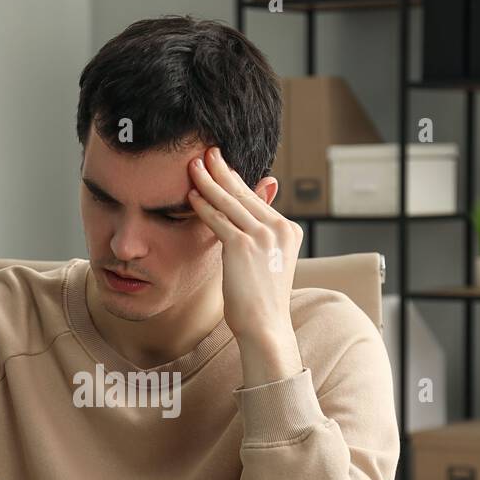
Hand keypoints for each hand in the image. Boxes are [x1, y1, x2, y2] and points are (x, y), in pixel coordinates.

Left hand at [187, 146, 303, 384]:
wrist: (266, 326)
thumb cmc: (262, 301)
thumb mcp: (266, 263)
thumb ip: (259, 237)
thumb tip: (247, 221)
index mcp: (289, 231)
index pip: (257, 199)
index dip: (237, 181)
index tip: (222, 165)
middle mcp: (279, 229)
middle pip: (244, 194)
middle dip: (222, 171)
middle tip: (206, 153)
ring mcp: (263, 236)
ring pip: (229, 202)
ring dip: (208, 181)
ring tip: (193, 166)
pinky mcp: (243, 246)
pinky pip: (218, 220)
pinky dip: (203, 206)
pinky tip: (190, 195)